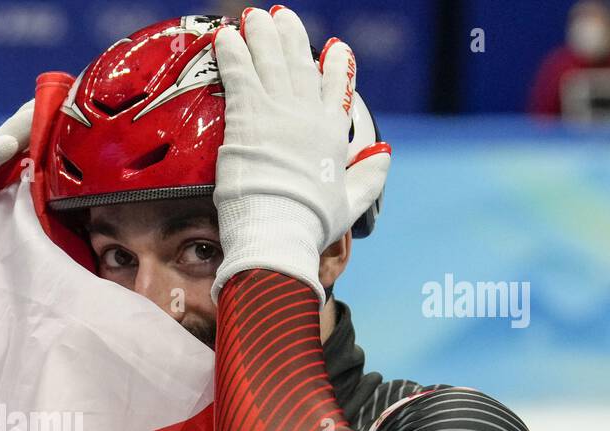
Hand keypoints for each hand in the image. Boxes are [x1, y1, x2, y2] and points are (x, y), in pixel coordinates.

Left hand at [209, 6, 389, 302]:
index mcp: (333, 134)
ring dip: (261, 35)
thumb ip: (370, 177)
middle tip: (283, 17)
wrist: (279, 228)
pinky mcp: (249, 115)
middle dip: (291, 37)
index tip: (335, 48)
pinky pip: (239, 73)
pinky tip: (225, 35)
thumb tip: (384, 154)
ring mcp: (278, 111)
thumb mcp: (351, 203)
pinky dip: (232, 52)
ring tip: (253, 16)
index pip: (336, 89)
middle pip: (299, 65)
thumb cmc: (310, 225)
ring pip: (270, 61)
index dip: (336, 65)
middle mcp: (308, 115)